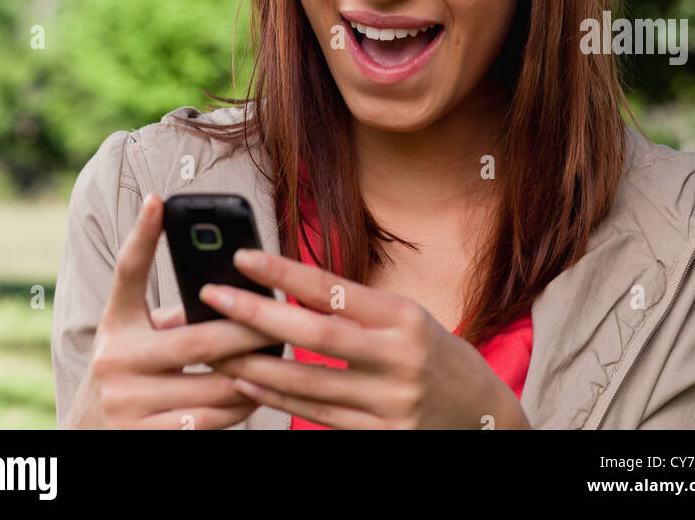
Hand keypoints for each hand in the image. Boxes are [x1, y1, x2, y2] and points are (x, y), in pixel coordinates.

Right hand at [63, 194, 284, 429]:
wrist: (87, 436)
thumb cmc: (129, 370)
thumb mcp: (135, 335)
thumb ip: (173, 316)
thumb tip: (236, 292)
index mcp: (115, 323)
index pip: (127, 272)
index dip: (142, 235)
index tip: (158, 200)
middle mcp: (114, 359)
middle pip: (200, 341)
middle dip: (249, 331)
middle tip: (282, 318)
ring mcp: (126, 403)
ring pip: (212, 387)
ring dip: (252, 374)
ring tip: (278, 359)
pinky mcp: (141, 438)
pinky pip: (206, 423)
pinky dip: (237, 409)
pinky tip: (255, 395)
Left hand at [204, 248, 530, 429]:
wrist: (481, 418)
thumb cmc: (435, 357)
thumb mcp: (407, 319)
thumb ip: (355, 308)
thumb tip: (292, 287)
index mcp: (404, 318)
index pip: (333, 289)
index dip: (285, 273)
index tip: (244, 256)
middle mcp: (398, 359)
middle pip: (314, 335)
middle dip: (257, 314)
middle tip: (214, 296)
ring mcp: (388, 404)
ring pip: (308, 383)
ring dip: (255, 363)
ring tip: (217, 343)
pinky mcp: (378, 438)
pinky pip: (317, 415)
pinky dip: (277, 398)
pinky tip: (248, 381)